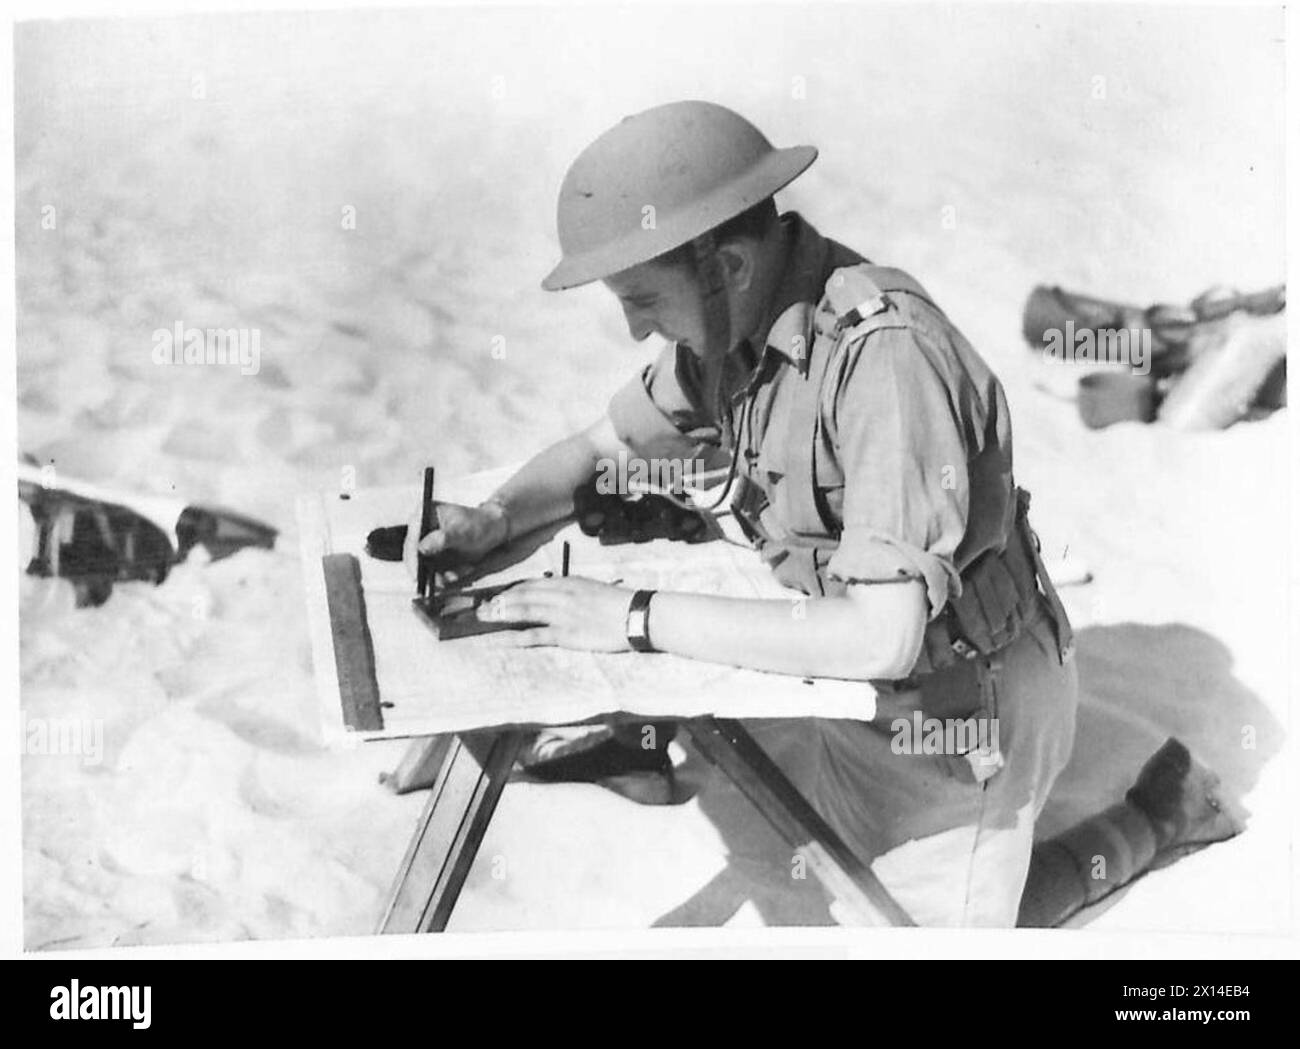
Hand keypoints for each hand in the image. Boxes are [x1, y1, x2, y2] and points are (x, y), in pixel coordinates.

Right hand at [402, 500, 509, 580]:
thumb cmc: (479, 524)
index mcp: (424, 515)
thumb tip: (421, 548)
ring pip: (426, 568)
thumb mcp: (462, 531)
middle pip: (414, 557)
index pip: (411, 541)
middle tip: (441, 583)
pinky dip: (451, 574)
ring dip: (442, 575)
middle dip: (427, 573)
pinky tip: (466, 568)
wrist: (494, 530)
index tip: (418, 575)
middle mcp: (422, 529)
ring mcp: (428, 543)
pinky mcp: (436, 556)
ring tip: (461, 572)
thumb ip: (442, 539)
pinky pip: (437, 572)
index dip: (412, 560)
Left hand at [483, 577, 633, 652]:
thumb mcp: (591, 590)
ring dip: (500, 615)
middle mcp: (560, 595)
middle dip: (498, 602)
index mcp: (567, 583)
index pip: (530, 585)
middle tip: (479, 608)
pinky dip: (514, 638)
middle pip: (521, 596)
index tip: (495, 596)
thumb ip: (571, 592)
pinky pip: (534, 635)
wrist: (636, 615)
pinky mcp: (565, 634)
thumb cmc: (618, 604)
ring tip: (482, 619)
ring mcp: (561, 615)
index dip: (509, 591)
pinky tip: (500, 640)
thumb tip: (553, 597)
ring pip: (523, 611)